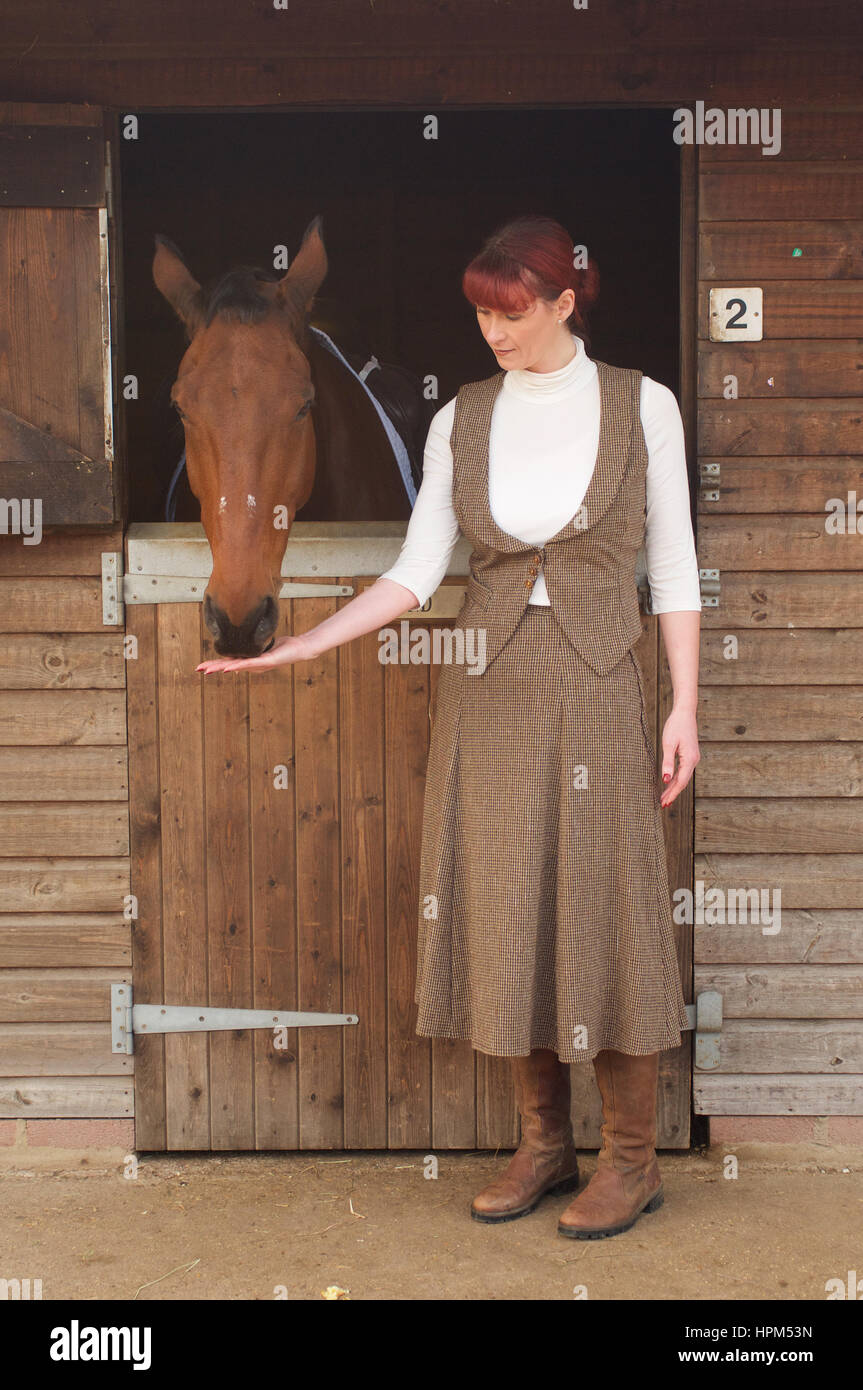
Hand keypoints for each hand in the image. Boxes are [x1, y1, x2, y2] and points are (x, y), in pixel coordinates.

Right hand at [196, 633, 312, 674]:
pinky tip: (227, 668)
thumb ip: (253, 646)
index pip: (228, 662)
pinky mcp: (267, 661)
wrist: (300, 648)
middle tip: (198, 670)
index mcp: (250, 662)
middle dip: (212, 668)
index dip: (215, 664)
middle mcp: (253, 666)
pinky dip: (237, 666)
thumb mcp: (264, 645)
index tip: (201, 666)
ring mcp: (259, 665)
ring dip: (220, 668)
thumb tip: (244, 640)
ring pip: (235, 666)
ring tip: (208, 670)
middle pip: (228, 666)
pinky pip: (249, 663)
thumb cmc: (284, 646)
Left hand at [659, 707, 698, 807]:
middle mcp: (694, 761)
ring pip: (683, 778)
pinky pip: (683, 771)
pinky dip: (676, 779)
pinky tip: (669, 784)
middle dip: (673, 794)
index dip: (672, 793)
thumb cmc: (675, 726)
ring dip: (674, 788)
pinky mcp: (689, 755)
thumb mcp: (668, 744)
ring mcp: (693, 758)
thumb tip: (665, 780)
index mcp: (690, 759)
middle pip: (682, 782)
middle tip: (663, 805)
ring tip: (664, 798)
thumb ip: (667, 762)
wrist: (685, 713)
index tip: (664, 803)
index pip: (681, 782)